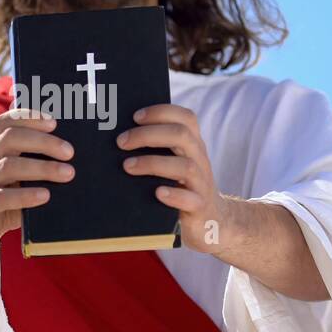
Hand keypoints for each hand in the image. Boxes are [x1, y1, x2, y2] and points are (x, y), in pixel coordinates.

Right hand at [0, 108, 74, 277]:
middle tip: (70, 152)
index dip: (27, 117)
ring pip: (8, 166)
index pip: (5, 124)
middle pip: (10, 139)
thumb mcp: (16, 181)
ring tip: (67, 173)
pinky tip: (45, 196)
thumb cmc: (3, 202)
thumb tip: (73, 161)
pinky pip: (1, 198)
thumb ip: (35, 167)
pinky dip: (24, 195)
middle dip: (42, 142)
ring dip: (41, 167)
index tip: (53, 121)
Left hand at [116, 104, 228, 252]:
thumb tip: (120, 136)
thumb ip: (158, 147)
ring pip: (185, 166)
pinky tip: (157, 192)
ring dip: (153, 163)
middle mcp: (200, 159)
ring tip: (128, 166)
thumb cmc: (181, 186)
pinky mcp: (200, 207)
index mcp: (193, 144)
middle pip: (181, 135)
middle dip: (148, 135)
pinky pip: (191, 199)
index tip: (135, 116)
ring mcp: (201, 183)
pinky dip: (174, 194)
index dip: (161, 112)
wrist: (211, 219)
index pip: (185, 117)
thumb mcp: (175, 162)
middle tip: (121, 142)